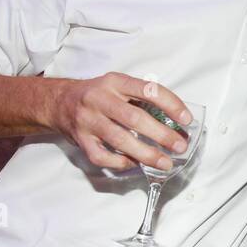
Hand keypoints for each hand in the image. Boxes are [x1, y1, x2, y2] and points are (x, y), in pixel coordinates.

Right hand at [46, 72, 191, 170]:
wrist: (59, 102)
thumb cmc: (98, 95)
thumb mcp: (118, 86)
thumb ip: (142, 98)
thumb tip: (176, 121)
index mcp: (115, 82)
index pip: (147, 89)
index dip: (170, 104)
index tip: (186, 119)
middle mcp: (99, 98)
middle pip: (134, 118)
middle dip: (161, 134)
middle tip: (180, 146)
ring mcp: (87, 120)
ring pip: (120, 139)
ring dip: (146, 154)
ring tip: (165, 162)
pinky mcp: (80, 139)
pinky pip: (102, 156)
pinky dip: (121, 162)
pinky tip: (135, 164)